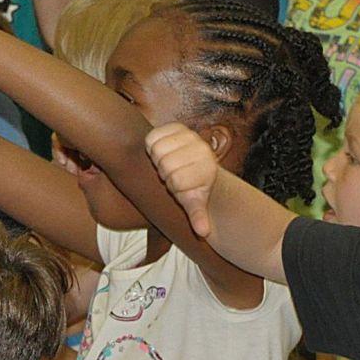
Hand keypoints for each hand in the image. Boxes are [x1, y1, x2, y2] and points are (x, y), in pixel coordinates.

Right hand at [145, 121, 219, 236]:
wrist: (195, 165)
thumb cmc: (193, 187)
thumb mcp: (195, 202)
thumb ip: (198, 216)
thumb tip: (203, 232)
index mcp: (207, 168)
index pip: (177, 181)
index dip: (172, 186)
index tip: (180, 184)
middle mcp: (201, 148)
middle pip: (165, 165)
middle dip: (164, 172)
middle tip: (171, 173)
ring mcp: (190, 135)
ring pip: (157, 149)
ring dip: (157, 159)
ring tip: (166, 162)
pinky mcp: (177, 126)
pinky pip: (152, 137)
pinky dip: (152, 145)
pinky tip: (161, 151)